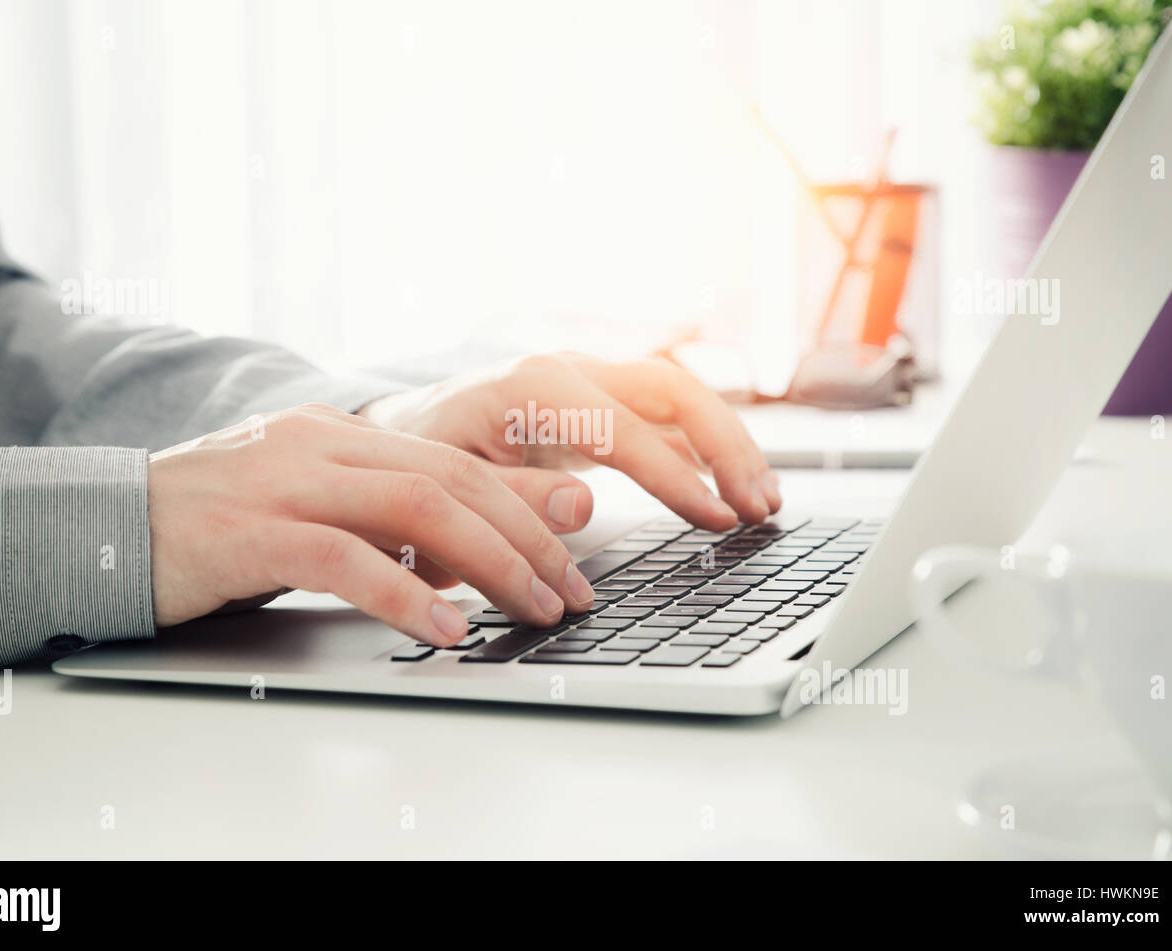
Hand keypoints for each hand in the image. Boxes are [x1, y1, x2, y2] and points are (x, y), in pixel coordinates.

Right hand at [147, 404, 598, 643]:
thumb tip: (479, 551)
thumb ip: (388, 520)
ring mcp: (284, 481)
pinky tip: (447, 627)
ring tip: (533, 610)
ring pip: (415, 508)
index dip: (525, 506)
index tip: (573, 554)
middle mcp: (321, 443)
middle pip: (451, 479)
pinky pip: (345, 560)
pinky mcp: (248, 532)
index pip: (456, 460)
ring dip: (489, 563)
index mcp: (342, 432)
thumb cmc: (216, 528)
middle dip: (526, 537)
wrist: (98, 527)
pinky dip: (405, 594)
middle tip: (571, 592)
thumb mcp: (313, 510)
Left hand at [359, 352, 779, 531]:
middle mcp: (570, 371)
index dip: (677, 477)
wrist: (405, 431)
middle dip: (726, 446)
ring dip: (729, 445)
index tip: (718, 520)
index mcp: (531, 387)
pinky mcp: (601, 404)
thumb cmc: (421, 460)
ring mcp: (590, 382)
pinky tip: (734, 487)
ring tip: (766, 501)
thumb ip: (514, 496)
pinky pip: (668, 418)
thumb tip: (584, 505)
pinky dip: (707, 451)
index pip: (624, 429)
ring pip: (682, 397)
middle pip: (673, 390)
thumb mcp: (451, 485)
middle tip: (760, 506)